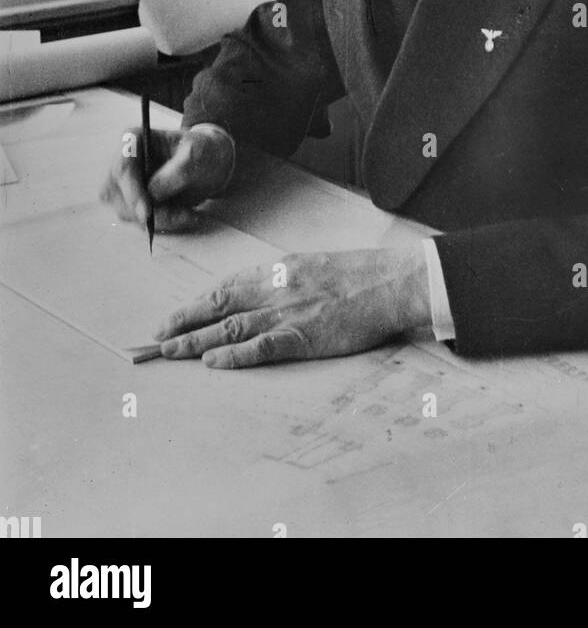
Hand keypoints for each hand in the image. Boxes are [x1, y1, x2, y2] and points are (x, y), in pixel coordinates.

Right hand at [99, 125, 233, 233]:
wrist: (212, 164)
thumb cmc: (204, 151)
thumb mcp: (198, 155)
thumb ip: (177, 171)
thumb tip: (152, 193)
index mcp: (134, 140)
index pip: (122, 168)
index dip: (131, 192)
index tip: (146, 212)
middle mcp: (125, 162)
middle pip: (116, 195)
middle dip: (144, 211)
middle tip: (178, 215)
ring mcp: (127, 185)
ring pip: (128, 212)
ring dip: (159, 218)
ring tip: (189, 213)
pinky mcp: (135, 203)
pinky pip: (141, 221)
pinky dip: (164, 222)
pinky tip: (187, 215)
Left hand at [153, 247, 431, 367]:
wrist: (392, 281)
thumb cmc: (361, 275)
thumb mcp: (316, 265)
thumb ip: (288, 279)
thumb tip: (266, 292)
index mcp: (280, 270)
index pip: (228, 287)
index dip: (198, 302)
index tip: (176, 314)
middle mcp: (277, 288)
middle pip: (219, 305)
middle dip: (184, 320)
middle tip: (156, 336)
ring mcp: (289, 312)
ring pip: (231, 326)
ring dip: (196, 339)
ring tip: (169, 351)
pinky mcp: (305, 335)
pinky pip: (261, 346)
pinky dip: (233, 354)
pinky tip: (211, 362)